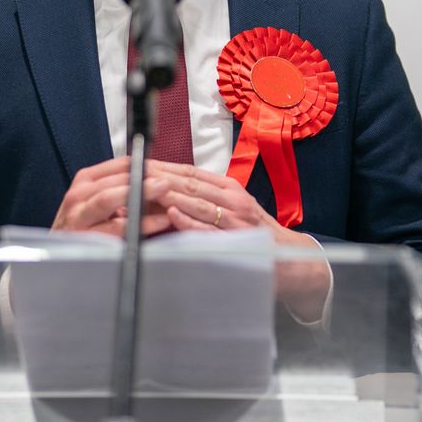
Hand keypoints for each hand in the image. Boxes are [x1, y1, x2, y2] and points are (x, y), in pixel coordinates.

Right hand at [51, 157, 171, 236]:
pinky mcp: (85, 236)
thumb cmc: (81, 226)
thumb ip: (121, 189)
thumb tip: (157, 182)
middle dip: (144, 178)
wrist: (57, 254)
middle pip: (115, 179)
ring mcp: (79, 215)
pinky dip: (141, 223)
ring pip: (109, 198)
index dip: (145, 165)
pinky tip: (158, 222)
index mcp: (86, 180)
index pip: (120, 165)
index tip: (165, 169)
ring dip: (140, 194)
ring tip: (163, 193)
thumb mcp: (96, 200)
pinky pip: (116, 227)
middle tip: (167, 180)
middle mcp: (79, 194)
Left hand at [152, 162, 331, 319]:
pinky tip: (172, 214)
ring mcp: (235, 218)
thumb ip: (202, 200)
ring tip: (145, 189)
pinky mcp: (237, 239)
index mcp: (229, 187)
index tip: (139, 164)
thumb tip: (163, 194)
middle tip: (133, 174)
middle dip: (160, 178)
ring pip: (197, 202)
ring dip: (169, 195)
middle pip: (190, 184)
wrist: (288, 257)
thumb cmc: (252, 232)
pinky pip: (209, 229)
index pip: (190, 173)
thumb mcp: (230, 208)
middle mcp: (232, 199)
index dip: (163, 167)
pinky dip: (190, 221)